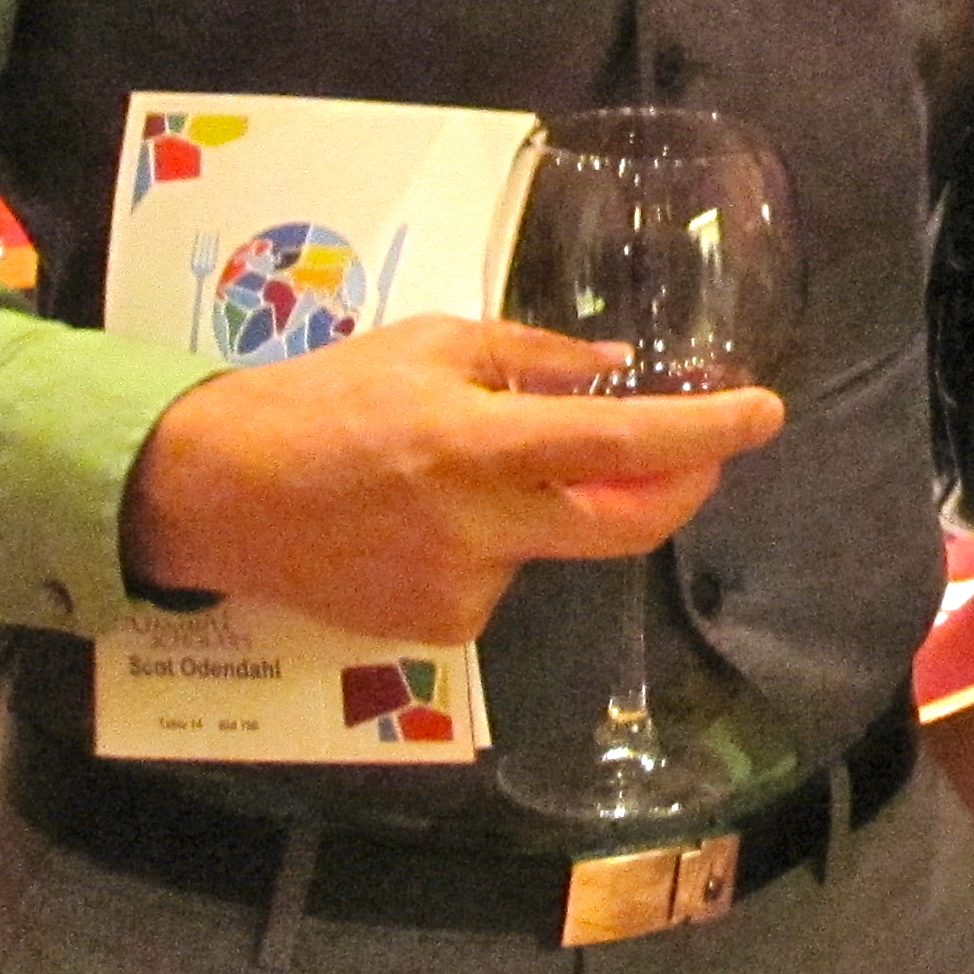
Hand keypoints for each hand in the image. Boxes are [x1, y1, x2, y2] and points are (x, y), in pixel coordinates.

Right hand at [121, 315, 784, 640]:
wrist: (208, 494)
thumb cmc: (321, 398)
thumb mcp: (430, 344)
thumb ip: (533, 360)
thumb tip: (619, 375)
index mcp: (476, 443)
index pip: (621, 447)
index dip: (705, 435)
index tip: (765, 413)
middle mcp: (476, 527)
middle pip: (624, 528)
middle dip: (681, 491)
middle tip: (699, 453)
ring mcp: (456, 589)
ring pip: (555, 548)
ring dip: (555, 508)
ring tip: (469, 467)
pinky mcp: (431, 629)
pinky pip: (502, 580)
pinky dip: (496, 542)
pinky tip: (429, 518)